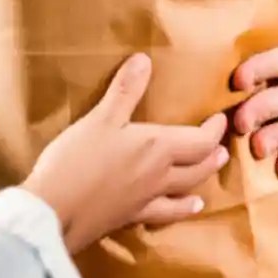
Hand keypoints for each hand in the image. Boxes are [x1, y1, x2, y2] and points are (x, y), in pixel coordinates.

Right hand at [23, 53, 229, 253]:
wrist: (54, 212)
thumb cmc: (77, 161)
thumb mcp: (100, 119)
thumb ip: (125, 91)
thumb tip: (145, 59)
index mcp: (156, 148)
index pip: (200, 141)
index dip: (214, 131)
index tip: (221, 119)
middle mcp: (159, 176)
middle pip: (199, 166)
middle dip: (213, 153)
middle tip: (222, 146)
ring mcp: (147, 200)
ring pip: (187, 189)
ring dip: (203, 177)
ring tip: (214, 169)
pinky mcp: (131, 217)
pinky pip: (166, 213)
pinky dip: (183, 209)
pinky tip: (190, 209)